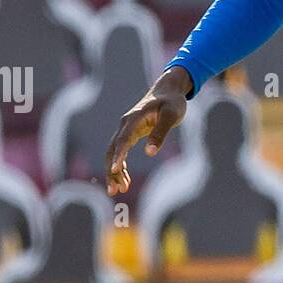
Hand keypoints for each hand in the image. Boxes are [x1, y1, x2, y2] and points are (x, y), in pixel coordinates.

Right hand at [105, 66, 192, 195]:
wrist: (168, 91)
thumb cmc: (172, 103)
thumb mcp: (171, 116)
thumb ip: (160, 133)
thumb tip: (150, 153)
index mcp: (134, 118)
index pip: (123, 139)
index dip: (118, 155)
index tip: (115, 170)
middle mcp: (126, 124)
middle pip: (112, 149)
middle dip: (111, 170)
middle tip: (114, 190)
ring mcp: (126, 129)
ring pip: (114, 152)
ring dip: (114, 171)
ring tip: (119, 190)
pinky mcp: (130, 134)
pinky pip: (121, 152)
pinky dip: (121, 166)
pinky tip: (124, 181)